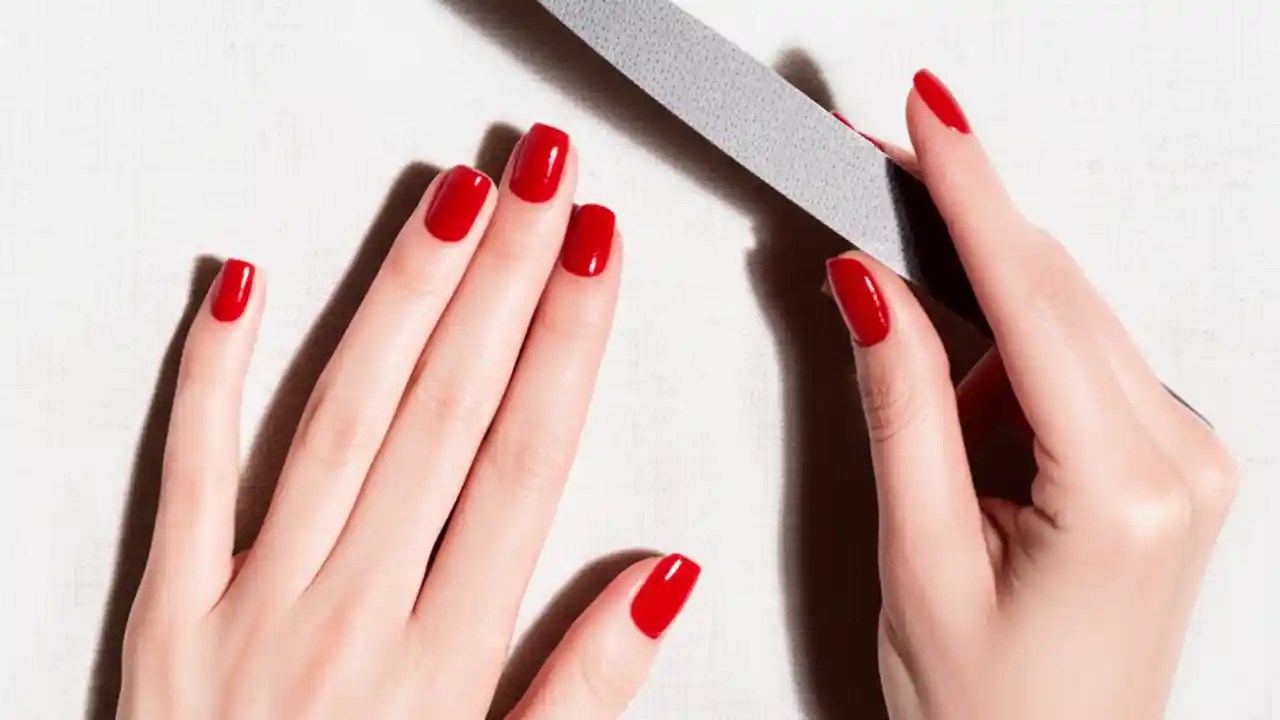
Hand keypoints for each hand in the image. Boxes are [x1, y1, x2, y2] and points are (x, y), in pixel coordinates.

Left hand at [119, 123, 699, 718]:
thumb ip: (584, 688)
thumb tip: (662, 580)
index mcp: (443, 659)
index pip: (527, 462)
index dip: (568, 341)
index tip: (595, 253)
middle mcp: (351, 609)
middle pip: (448, 410)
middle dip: (503, 277)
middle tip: (539, 180)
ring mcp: (252, 598)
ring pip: (341, 415)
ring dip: (402, 296)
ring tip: (450, 202)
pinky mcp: (168, 607)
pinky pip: (188, 471)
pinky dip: (213, 373)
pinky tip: (246, 286)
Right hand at [830, 71, 1237, 719]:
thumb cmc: (992, 710)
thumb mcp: (918, 558)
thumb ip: (898, 407)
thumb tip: (869, 287)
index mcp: (1128, 492)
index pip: (1032, 300)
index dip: (969, 192)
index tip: (927, 116)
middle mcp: (1181, 460)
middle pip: (1053, 293)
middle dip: (958, 229)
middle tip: (872, 179)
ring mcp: (1182, 457)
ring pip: (1062, 321)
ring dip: (972, 303)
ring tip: (901, 343)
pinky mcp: (1160, 461)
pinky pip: (1074, 363)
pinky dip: (1004, 348)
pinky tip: (956, 383)